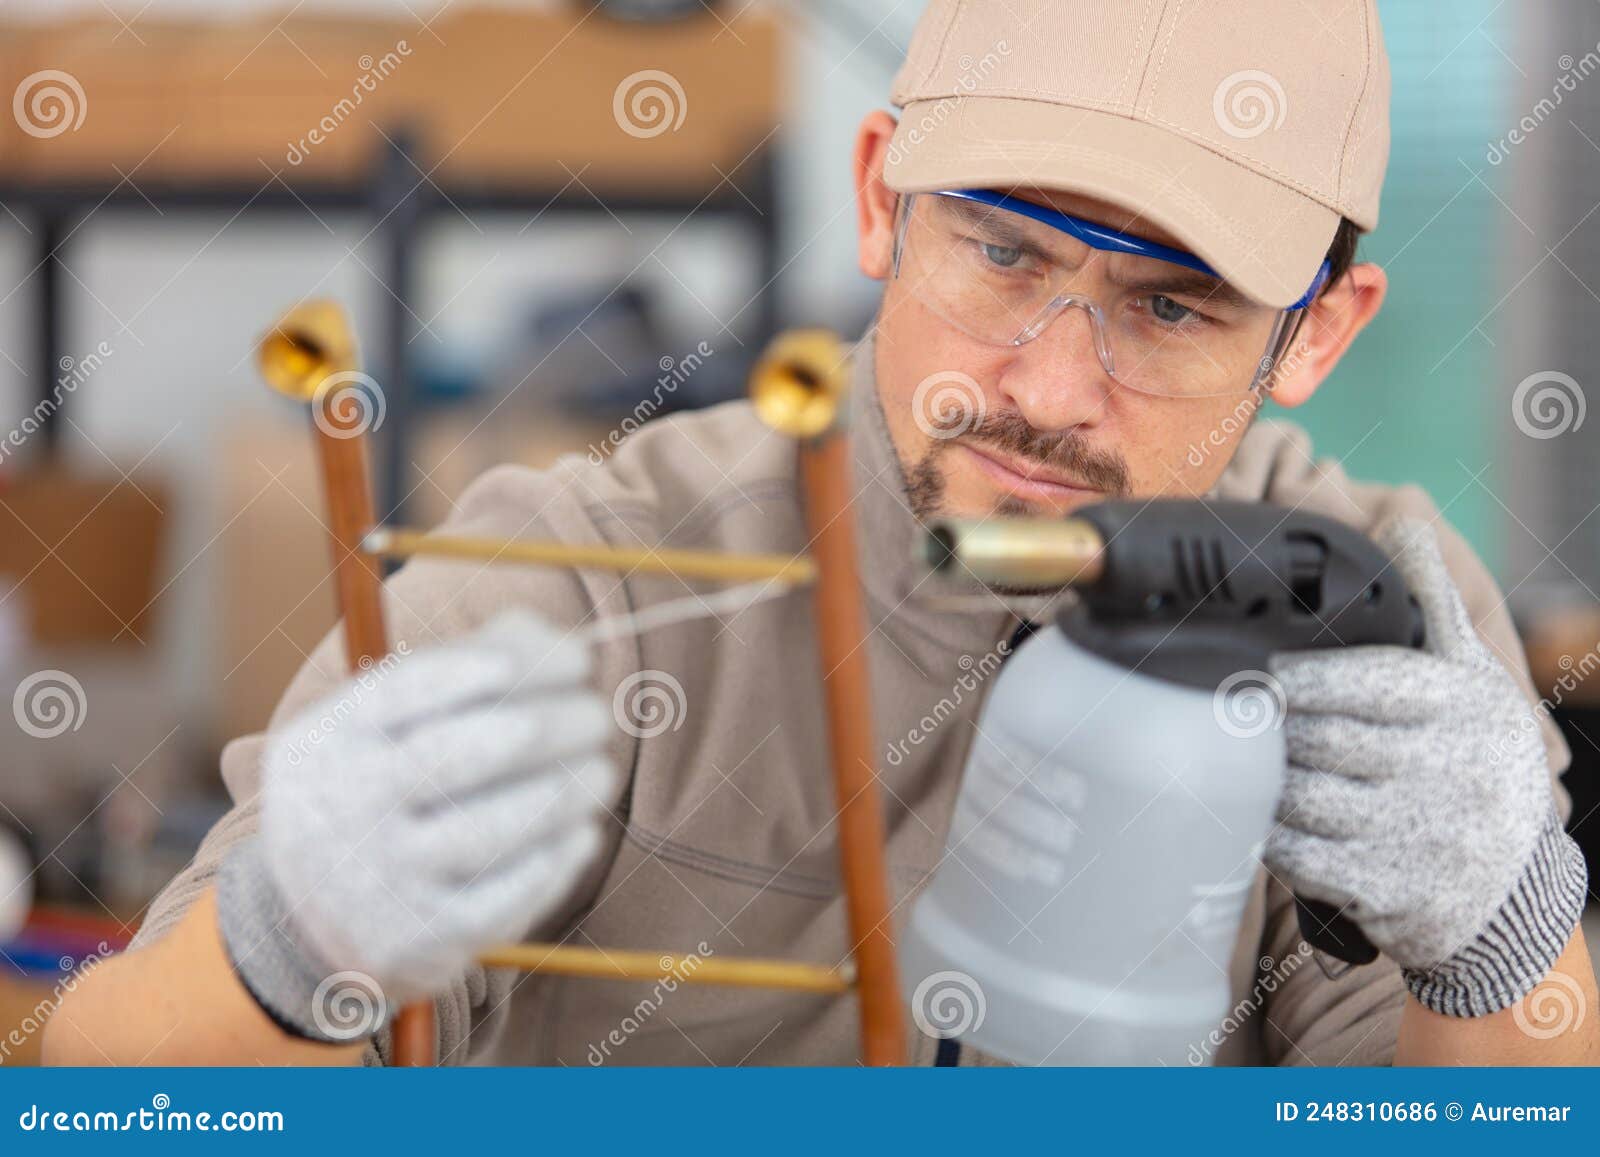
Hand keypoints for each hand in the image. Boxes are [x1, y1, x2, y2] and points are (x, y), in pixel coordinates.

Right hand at [216, 609, 618, 1039]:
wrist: (302, 918)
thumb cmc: (375, 786)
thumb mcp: (382, 721)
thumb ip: (463, 665)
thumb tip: (555, 639)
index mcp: (329, 737)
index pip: (416, 686)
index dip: (510, 666)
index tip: (577, 658)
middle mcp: (346, 807)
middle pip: (467, 751)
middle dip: (554, 724)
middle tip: (597, 715)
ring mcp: (381, 880)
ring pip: (495, 828)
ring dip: (566, 791)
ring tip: (599, 771)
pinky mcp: (418, 940)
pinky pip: (506, 896)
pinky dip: (555, 860)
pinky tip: (580, 833)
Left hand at [1265, 518, 1586, 1016]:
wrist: (1515, 890)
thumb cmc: (1479, 764)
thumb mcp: (1475, 681)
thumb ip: (1435, 605)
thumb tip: (1406, 522)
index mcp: (1461, 708)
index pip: (1363, 680)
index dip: (1298, 675)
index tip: (1255, 668)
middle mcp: (1448, 770)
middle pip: (1324, 738)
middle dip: (1270, 727)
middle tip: (1223, 711)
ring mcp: (1421, 837)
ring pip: (1307, 796)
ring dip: (1261, 779)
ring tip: (1228, 758)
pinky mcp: (1392, 893)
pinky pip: (1304, 858)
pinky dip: (1268, 836)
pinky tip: (1247, 816)